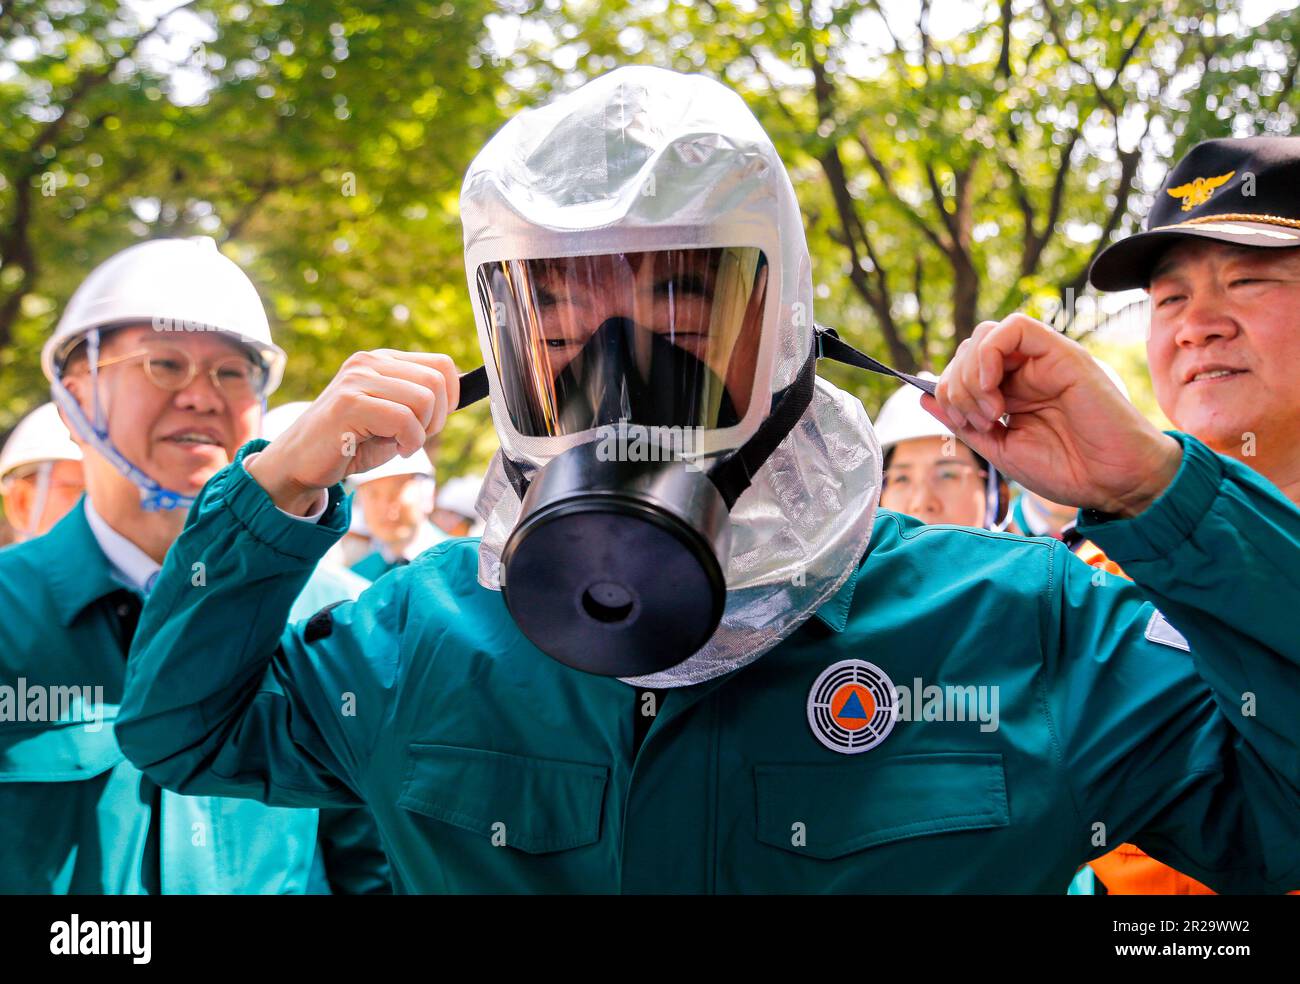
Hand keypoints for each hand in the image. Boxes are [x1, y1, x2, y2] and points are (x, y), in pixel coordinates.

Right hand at [247, 350, 458, 515]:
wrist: (299, 463)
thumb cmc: (351, 443)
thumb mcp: (393, 417)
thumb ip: (420, 402)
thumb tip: (459, 395)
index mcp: (382, 360)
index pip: (442, 364)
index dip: (451, 397)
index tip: (432, 422)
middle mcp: (369, 362)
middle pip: (437, 381)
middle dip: (437, 418)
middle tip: (415, 437)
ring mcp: (357, 379)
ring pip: (424, 399)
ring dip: (421, 432)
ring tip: (400, 443)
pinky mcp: (349, 403)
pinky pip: (404, 419)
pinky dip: (410, 443)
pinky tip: (394, 450)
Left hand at [921, 315, 1181, 517]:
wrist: (1115, 482)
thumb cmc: (1067, 470)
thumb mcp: (1000, 449)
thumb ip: (962, 422)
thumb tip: (923, 398)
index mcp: (1009, 392)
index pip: (961, 368)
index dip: (947, 390)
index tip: (964, 423)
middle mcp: (1024, 371)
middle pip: (967, 349)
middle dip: (955, 385)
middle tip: (978, 421)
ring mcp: (1042, 360)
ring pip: (984, 334)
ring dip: (970, 373)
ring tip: (990, 411)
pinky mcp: (1061, 353)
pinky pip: (1015, 327)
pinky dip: (990, 352)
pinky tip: (992, 387)